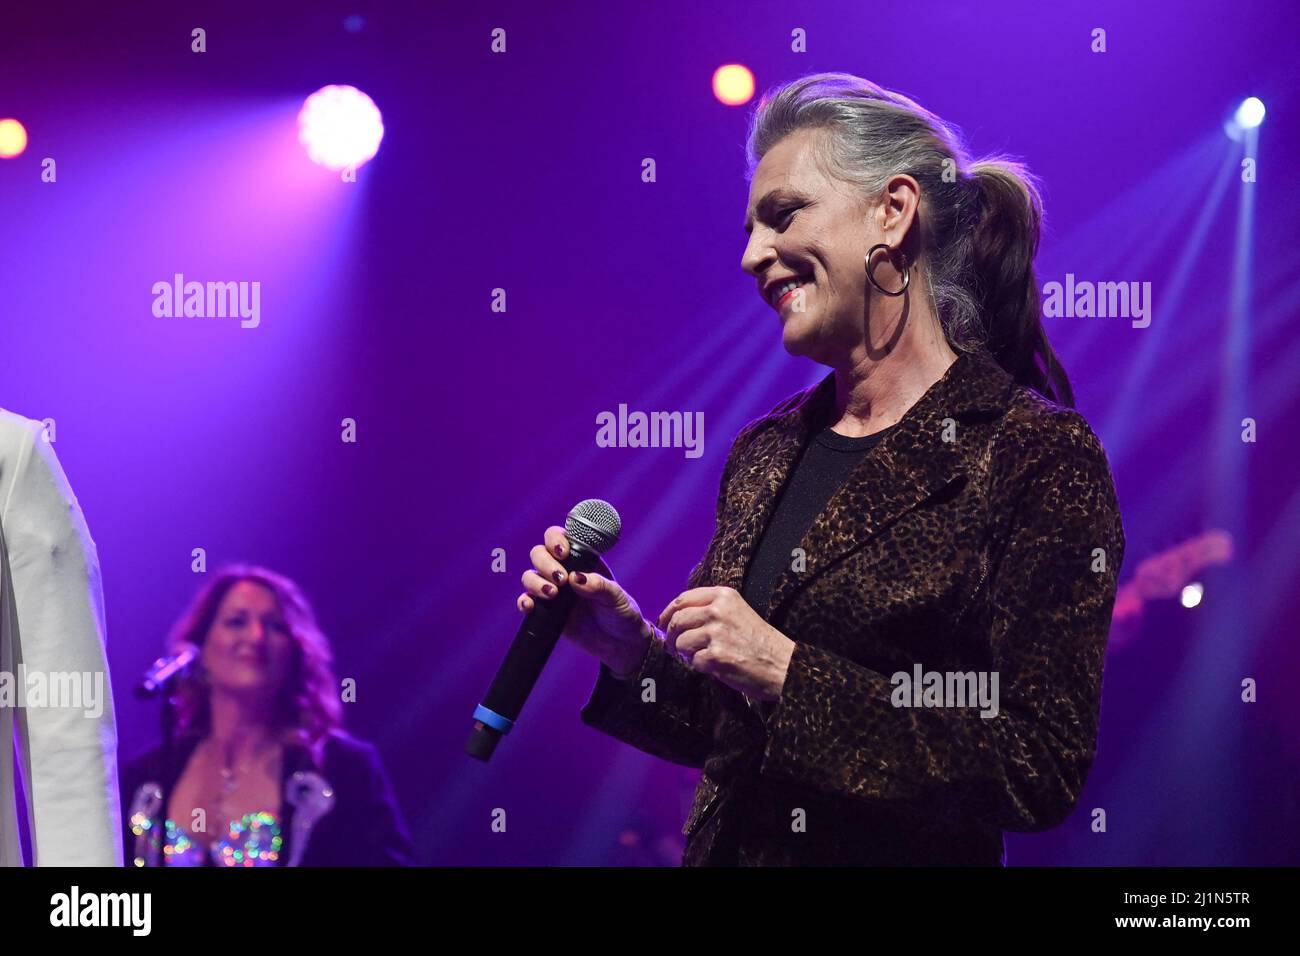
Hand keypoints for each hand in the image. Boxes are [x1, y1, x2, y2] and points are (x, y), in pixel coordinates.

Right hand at [517, 526, 651, 678]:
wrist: (619, 645)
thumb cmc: (622, 614)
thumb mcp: (617, 598)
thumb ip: (599, 586)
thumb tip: (575, 578)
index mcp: (583, 560)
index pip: (561, 538)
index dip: (556, 539)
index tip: (563, 551)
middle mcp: (564, 571)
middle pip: (540, 553)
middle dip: (545, 562)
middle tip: (561, 579)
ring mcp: (554, 591)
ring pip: (530, 575)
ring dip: (535, 581)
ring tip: (553, 594)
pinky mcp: (546, 612)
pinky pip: (527, 601)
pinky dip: (524, 601)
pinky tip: (530, 606)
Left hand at [656, 586, 795, 702]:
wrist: (784, 665)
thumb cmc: (760, 641)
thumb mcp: (737, 612)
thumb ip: (710, 609)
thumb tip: (675, 618)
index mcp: (723, 596)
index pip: (682, 599)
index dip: (668, 613)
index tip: (663, 624)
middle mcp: (718, 611)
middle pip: (677, 620)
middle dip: (671, 636)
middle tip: (674, 647)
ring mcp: (716, 633)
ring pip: (680, 642)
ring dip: (685, 653)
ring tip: (700, 657)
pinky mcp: (716, 656)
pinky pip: (692, 661)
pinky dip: (699, 667)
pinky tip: (713, 666)